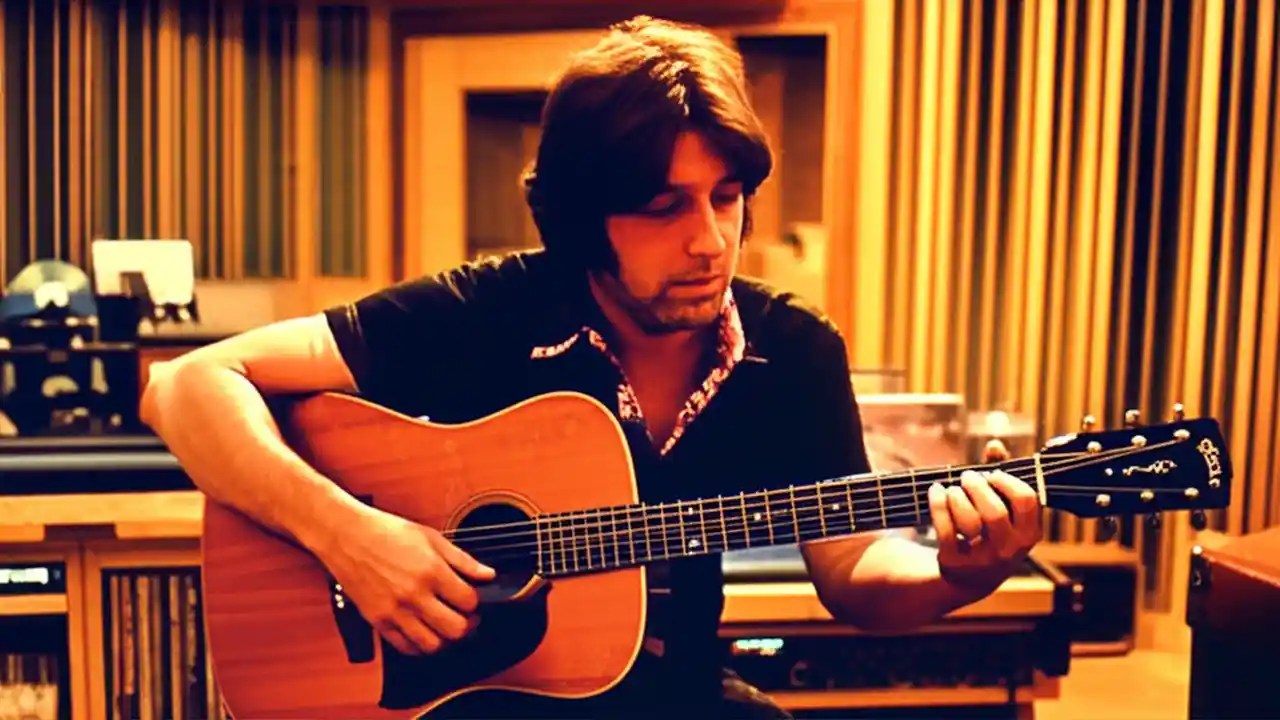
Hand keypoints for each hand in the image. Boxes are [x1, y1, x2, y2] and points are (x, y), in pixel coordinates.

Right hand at [318, 507, 495, 655]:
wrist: (346, 536)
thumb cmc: (386, 531)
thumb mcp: (431, 537)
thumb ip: (462, 560)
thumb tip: (488, 574)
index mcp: (430, 571)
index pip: (468, 601)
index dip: (477, 602)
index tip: (474, 599)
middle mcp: (414, 594)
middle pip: (455, 629)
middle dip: (467, 625)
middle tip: (467, 617)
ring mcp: (395, 610)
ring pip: (432, 644)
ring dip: (445, 639)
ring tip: (446, 625)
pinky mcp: (378, 621)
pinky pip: (405, 647)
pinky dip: (419, 645)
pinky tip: (424, 632)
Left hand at [927, 440, 1042, 589]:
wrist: (970, 578)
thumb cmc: (991, 532)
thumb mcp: (1004, 509)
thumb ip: (1002, 474)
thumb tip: (995, 445)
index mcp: (1029, 535)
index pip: (1027, 500)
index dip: (1007, 481)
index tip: (992, 475)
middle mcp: (1010, 550)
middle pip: (995, 510)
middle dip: (977, 486)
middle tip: (967, 477)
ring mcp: (983, 560)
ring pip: (970, 521)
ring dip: (957, 496)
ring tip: (953, 490)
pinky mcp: (955, 563)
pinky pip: (945, 528)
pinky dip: (937, 504)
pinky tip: (935, 491)